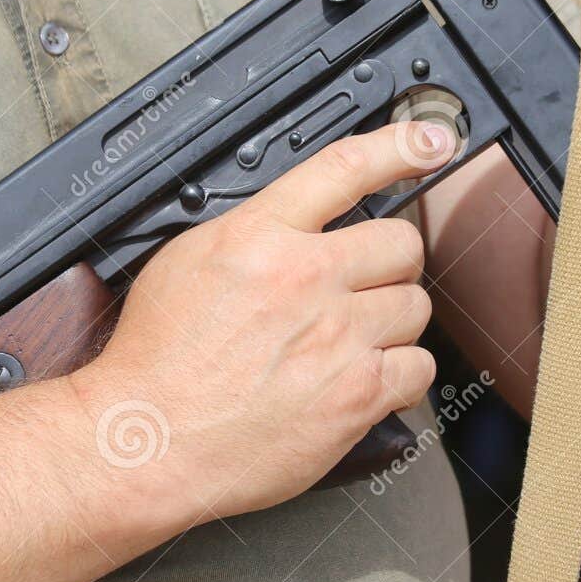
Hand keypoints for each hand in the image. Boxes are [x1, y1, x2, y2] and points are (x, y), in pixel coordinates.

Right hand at [69, 121, 452, 521]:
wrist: (149, 441)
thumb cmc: (155, 364)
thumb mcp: (185, 264)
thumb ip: (251, 233)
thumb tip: (299, 222)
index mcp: (258, 238)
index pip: (345, 168)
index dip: (401, 146)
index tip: (431, 140)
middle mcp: (304, 279)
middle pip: (400, 242)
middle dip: (390, 263)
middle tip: (366, 284)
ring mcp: (336, 338)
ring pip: (414, 306)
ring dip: (392, 321)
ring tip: (353, 340)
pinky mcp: (356, 394)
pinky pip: (418, 369)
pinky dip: (399, 375)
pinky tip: (365, 380)